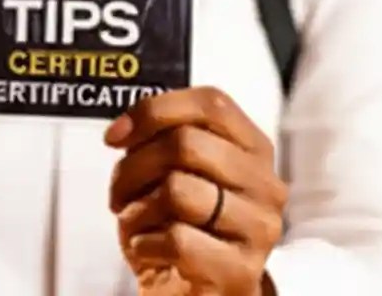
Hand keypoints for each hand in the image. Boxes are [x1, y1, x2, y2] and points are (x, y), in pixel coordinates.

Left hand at [105, 87, 286, 295]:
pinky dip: (145, 244)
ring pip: (177, 190)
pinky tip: (149, 250)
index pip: (211, 104)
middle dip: (133, 167)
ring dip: (137, 209)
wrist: (199, 295)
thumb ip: (161, 142)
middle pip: (186, 143)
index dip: (154, 111)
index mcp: (253, 151)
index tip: (116, 137)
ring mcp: (258, 229)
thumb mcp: (174, 175)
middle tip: (119, 192)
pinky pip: (177, 239)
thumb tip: (124, 129)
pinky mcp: (240, 270)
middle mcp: (265, 185)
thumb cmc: (182, 229)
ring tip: (136, 224)